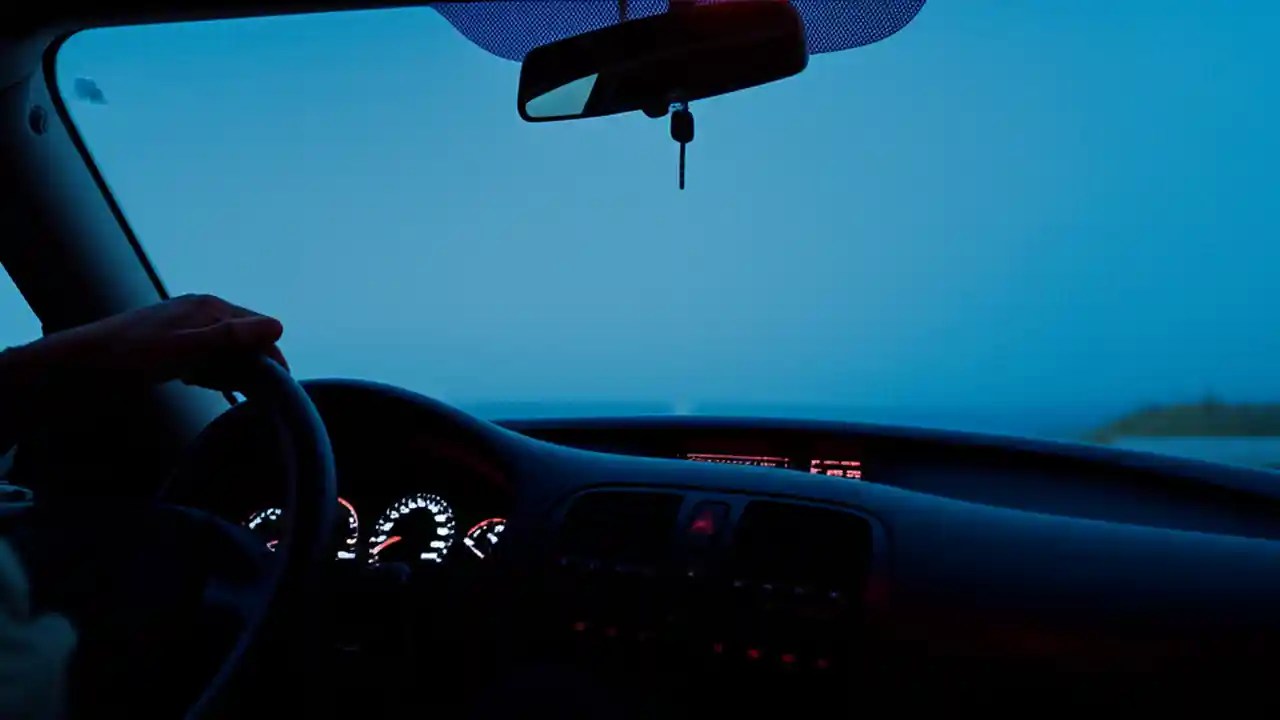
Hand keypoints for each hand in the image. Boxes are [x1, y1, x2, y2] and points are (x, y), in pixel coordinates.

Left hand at [5, 294, 287, 391]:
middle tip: (250, 397)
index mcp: (209, 307)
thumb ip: (230, 339)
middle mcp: (202, 313)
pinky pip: (207, 359)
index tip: (277, 389)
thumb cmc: (129, 358)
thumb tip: (279, 327)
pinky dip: (213, 374)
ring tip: (225, 393)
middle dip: (253, 367)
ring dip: (232, 373)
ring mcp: (186, 329)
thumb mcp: (184, 349)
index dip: (272, 358)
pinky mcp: (172, 346)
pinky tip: (204, 387)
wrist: (76, 368)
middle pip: (247, 340)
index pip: (261, 328)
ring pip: (228, 352)